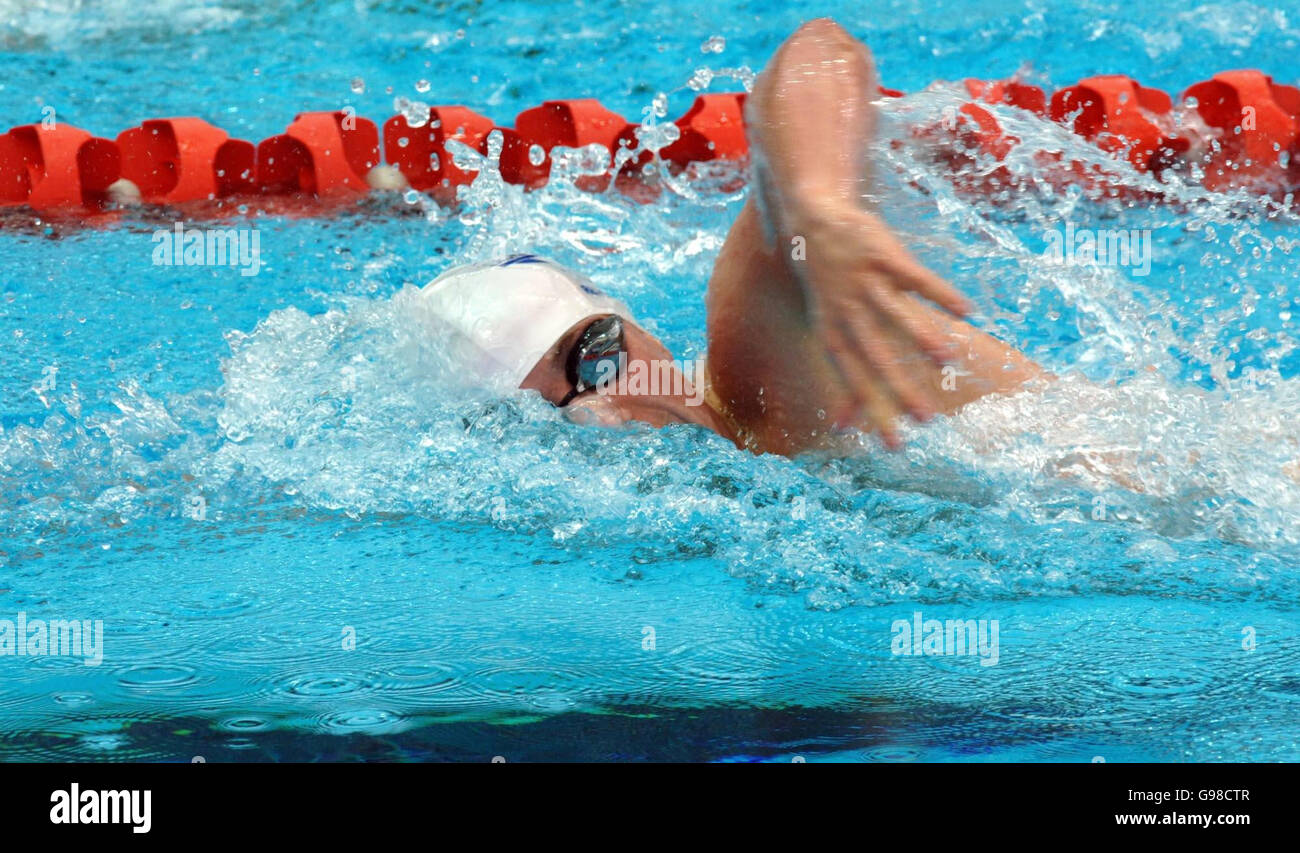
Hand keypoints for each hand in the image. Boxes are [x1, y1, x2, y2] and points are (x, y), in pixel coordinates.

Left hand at [789, 200, 972, 446]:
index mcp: (834, 333)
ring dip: (923, 339)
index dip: (874, 413)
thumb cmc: (827, 287)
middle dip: (901, 390)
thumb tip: (841, 427)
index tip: (896, 445)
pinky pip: (917, 278)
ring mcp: (866, 282)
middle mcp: (848, 311)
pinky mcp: (884, 254)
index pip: (855, 381)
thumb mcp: (827, 330)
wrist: (813, 222)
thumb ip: (843, 377)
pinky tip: (968, 312)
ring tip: (949, 363)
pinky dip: (942, 294)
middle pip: (877, 357)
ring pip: (897, 315)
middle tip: (928, 420)